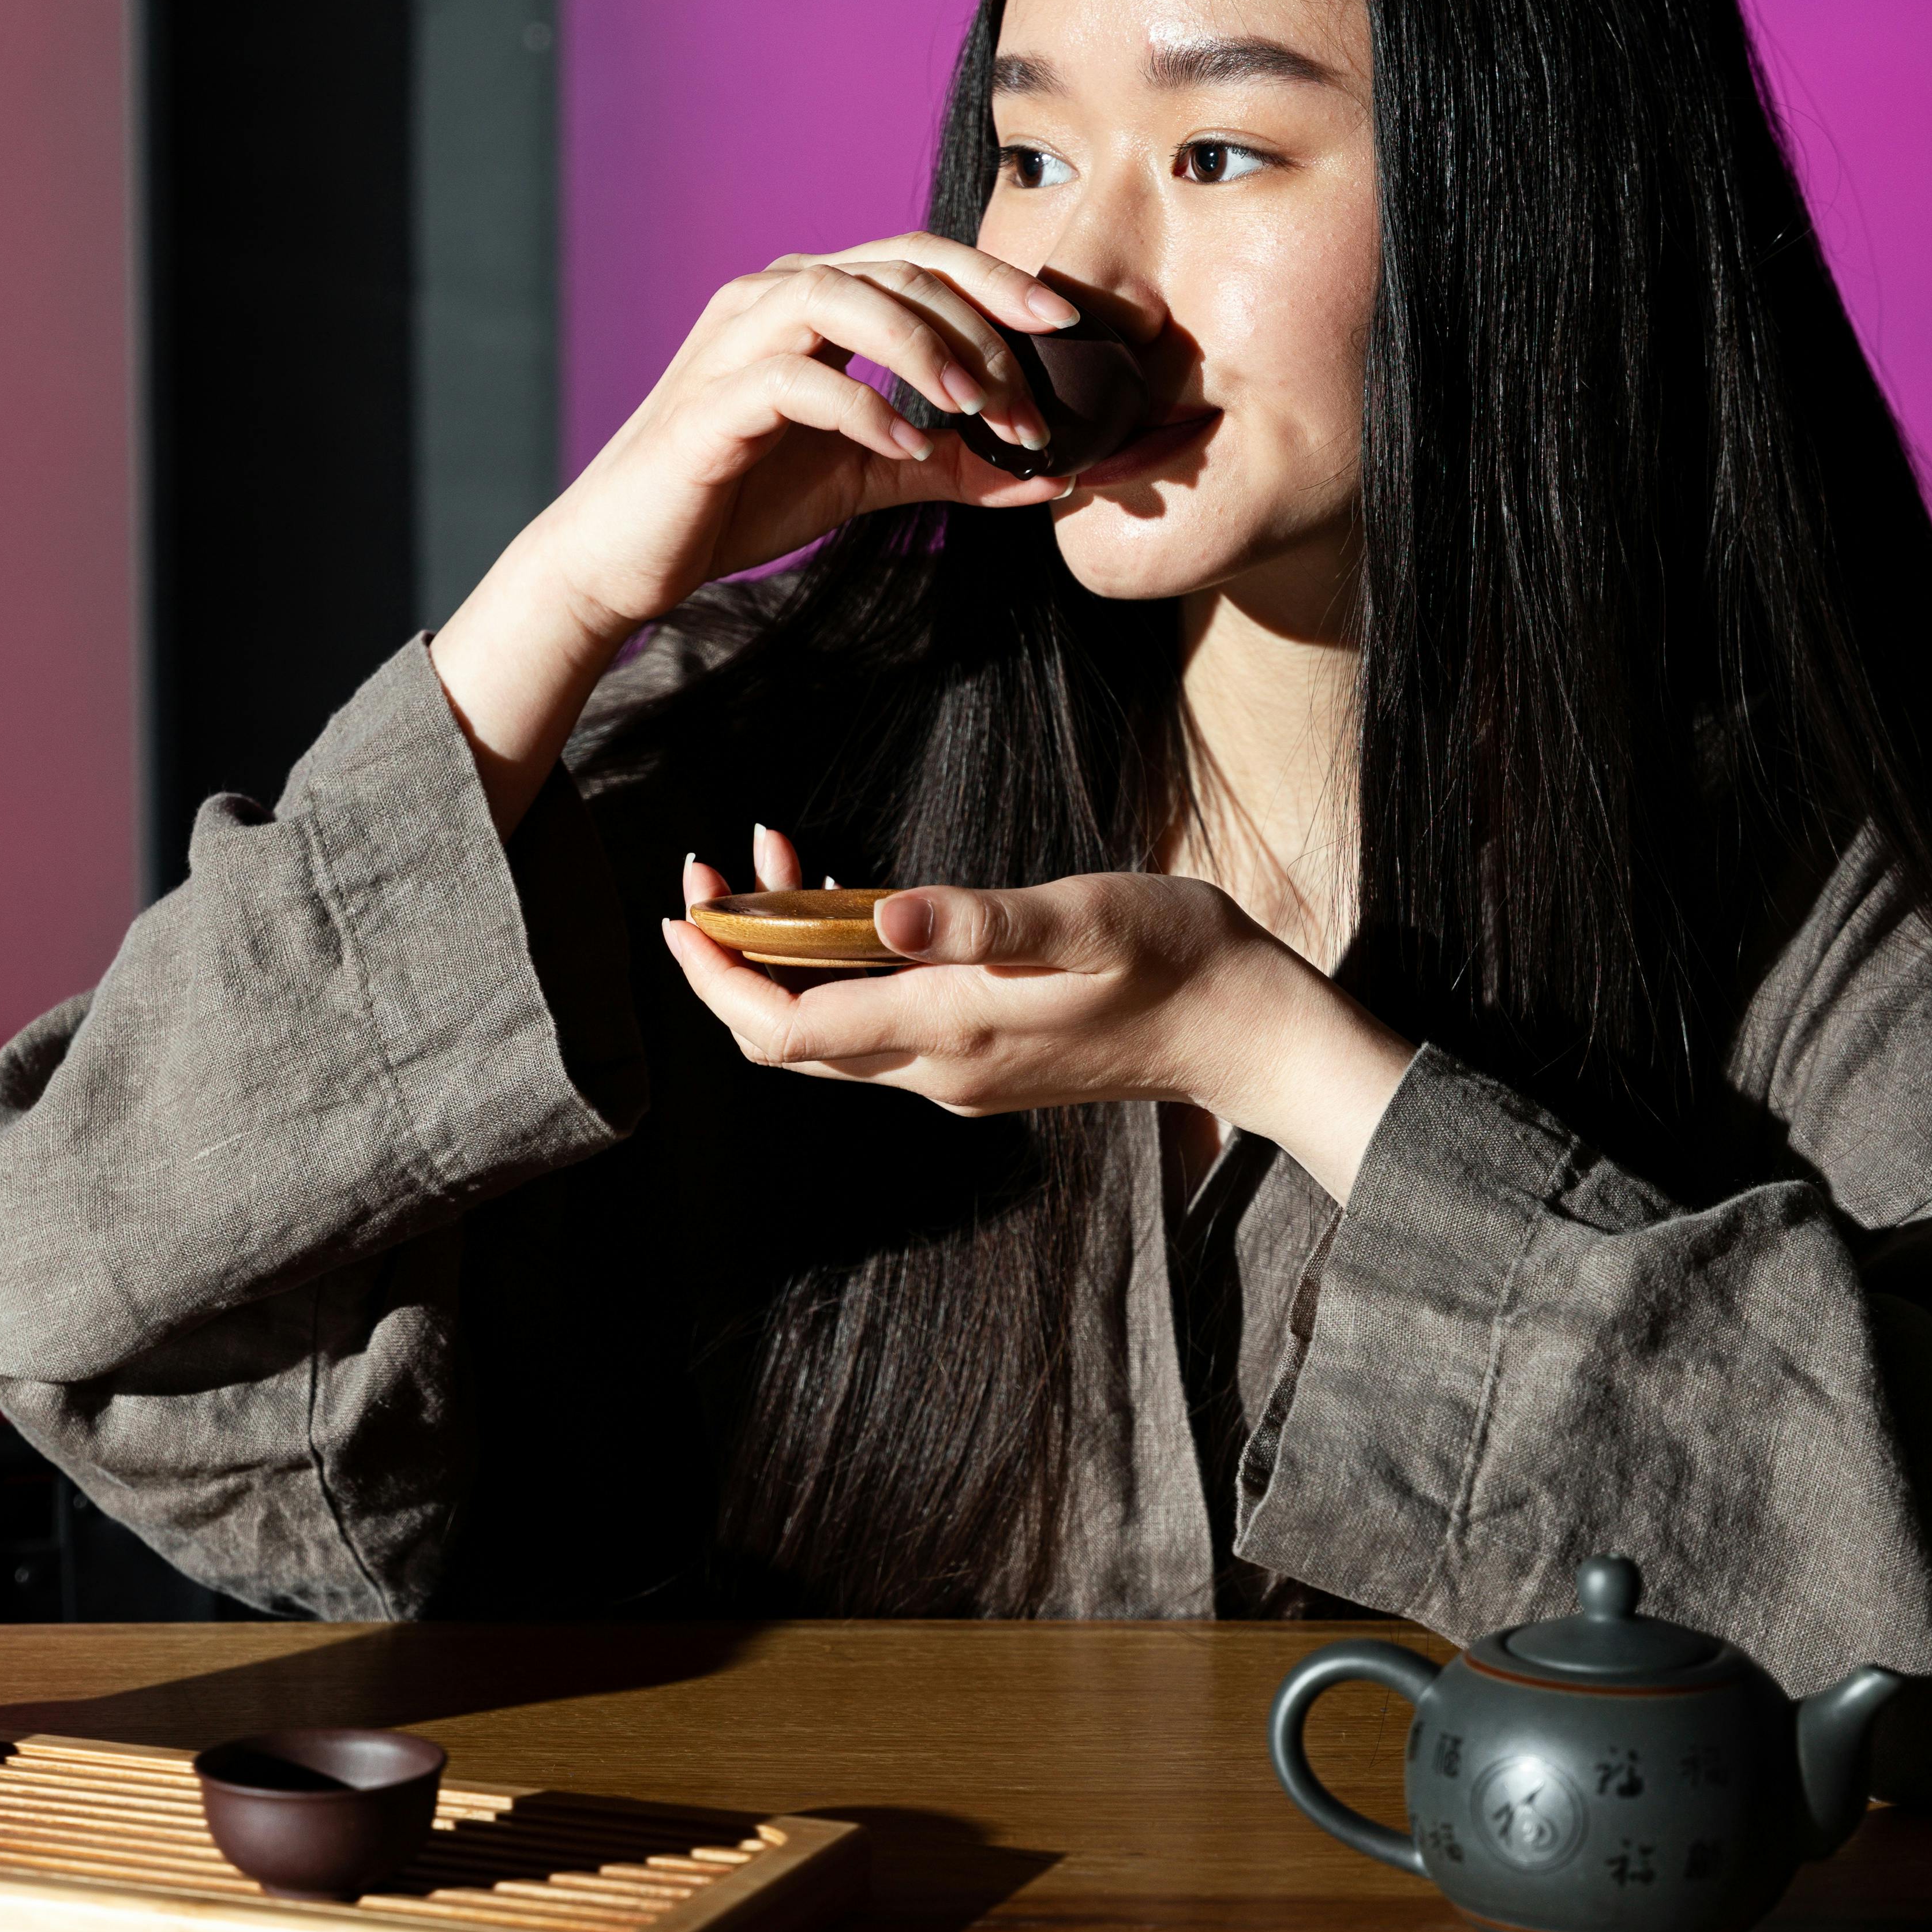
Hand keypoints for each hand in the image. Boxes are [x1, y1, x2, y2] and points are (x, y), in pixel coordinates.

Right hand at [523, 234, 1087, 634]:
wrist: (627, 555)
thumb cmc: (739, 501)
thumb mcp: (868, 478)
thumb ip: (953, 467)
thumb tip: (1056, 476)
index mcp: (810, 300)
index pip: (919, 259)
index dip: (998, 281)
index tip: (1068, 328)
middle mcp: (769, 298)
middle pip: (896, 267)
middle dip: (980, 327)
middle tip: (1034, 400)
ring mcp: (733, 342)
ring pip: (843, 298)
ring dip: (924, 349)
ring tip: (977, 408)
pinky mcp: (709, 402)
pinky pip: (796, 379)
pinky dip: (861, 406)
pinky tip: (904, 448)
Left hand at [663, 841, 1417, 1201]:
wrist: (1249, 1031)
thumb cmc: (1181, 959)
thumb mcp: (1086, 918)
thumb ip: (981, 921)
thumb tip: (884, 916)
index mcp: (947, 1028)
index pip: (782, 1029)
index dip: (717, 978)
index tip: (683, 912)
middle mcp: (937, 1066)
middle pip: (787, 1035)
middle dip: (732, 959)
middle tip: (706, 875)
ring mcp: (958, 1070)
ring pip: (830, 1028)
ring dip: (786, 955)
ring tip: (773, 860)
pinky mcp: (982, 1058)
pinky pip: (876, 1021)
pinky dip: (840, 965)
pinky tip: (850, 905)